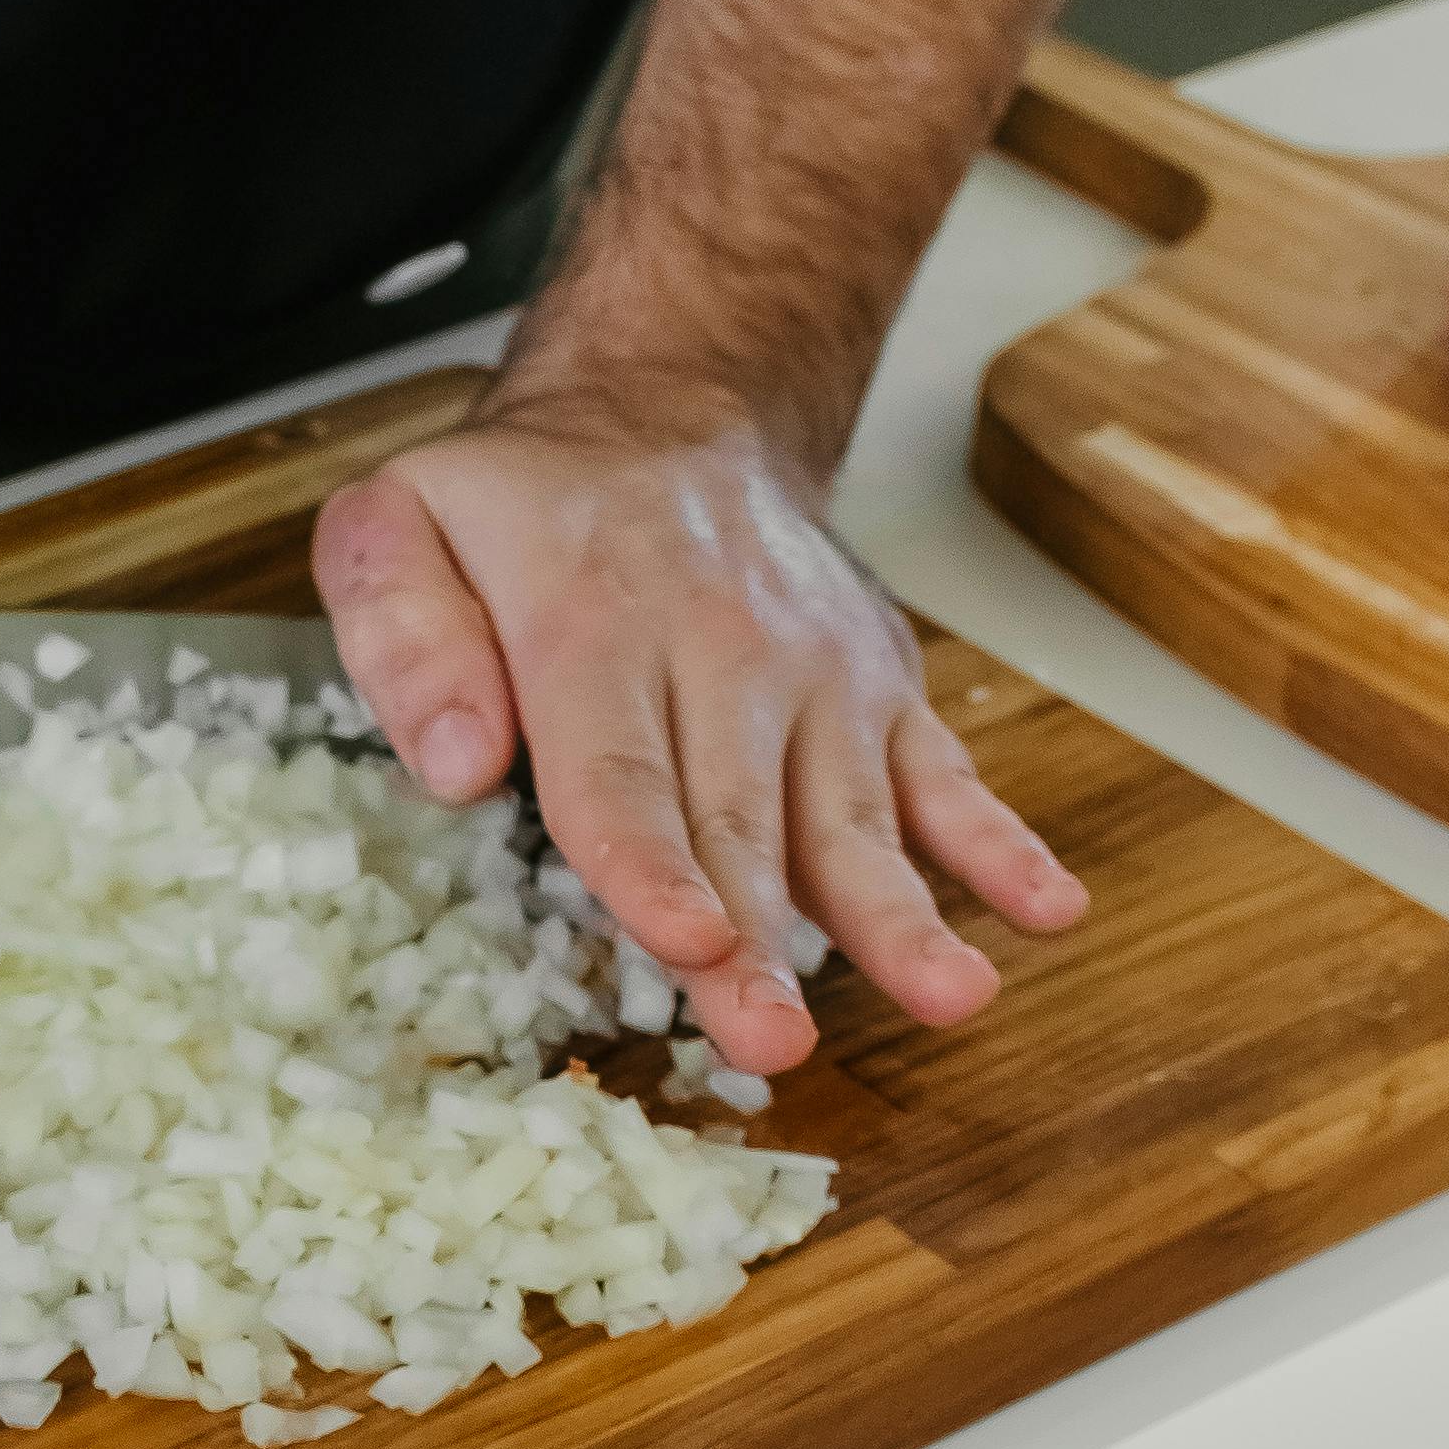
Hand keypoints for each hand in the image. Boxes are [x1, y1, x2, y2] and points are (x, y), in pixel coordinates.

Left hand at [313, 391, 1084, 1073]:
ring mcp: (816, 674)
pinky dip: (999, 844)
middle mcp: (723, 650)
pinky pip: (945, 772)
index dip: (654, 866)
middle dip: (764, 942)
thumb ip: (405, 640)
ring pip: (854, 815)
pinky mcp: (879, 687)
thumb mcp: (399, 523)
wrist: (667, 406)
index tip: (687, 940)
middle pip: (742, 820)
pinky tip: (1048, 909)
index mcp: (592, 624)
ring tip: (952, 996)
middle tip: (777, 1041)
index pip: (621, 771)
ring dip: (902, 916)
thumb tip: (457, 762)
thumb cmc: (521, 506)